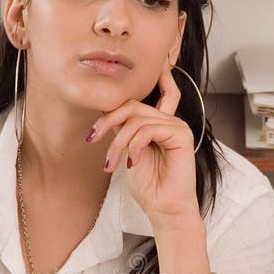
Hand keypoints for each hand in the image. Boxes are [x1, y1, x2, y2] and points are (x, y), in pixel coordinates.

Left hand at [85, 58, 199, 221]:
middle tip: (93, 138)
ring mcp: (177, 128)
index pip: (163, 93)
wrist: (163, 208)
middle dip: (108, 120)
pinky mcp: (181, 136)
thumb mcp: (129, 152)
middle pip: (134, 105)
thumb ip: (125, 130)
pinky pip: (148, 129)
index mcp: (160, 125)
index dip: (161, 78)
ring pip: (136, 119)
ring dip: (117, 142)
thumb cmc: (149, 186)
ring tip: (111, 163)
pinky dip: (133, 146)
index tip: (158, 64)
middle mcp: (170, 122)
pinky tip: (132, 162)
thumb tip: (108, 112)